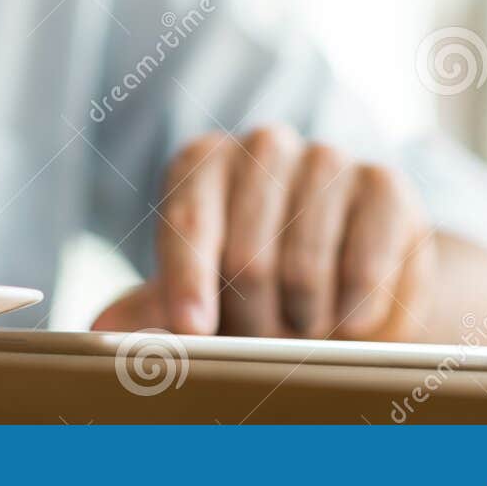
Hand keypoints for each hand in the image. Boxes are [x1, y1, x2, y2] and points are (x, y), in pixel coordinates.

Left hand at [92, 127, 434, 339]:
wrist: (351, 282)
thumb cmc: (258, 285)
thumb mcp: (202, 294)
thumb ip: (155, 306)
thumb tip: (101, 328)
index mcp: (204, 162)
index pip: (188, 220)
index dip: (187, 281)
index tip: (192, 331)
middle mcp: (263, 145)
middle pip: (247, 254)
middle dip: (251, 318)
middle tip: (263, 340)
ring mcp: (328, 157)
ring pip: (303, 265)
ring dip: (303, 320)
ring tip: (306, 328)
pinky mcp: (385, 185)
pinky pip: (363, 264)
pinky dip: (354, 310)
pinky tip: (350, 320)